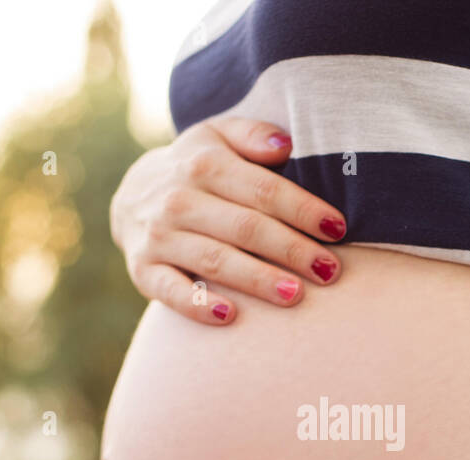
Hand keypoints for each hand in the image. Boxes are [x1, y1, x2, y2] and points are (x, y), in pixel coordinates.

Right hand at [110, 117, 346, 324]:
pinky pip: (171, 292)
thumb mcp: (218, 137)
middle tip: (329, 270)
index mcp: (204, 164)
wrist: (132, 195)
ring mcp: (159, 237)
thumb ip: (252, 134)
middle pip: (245, 228)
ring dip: (257, 280)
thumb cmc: (196, 168)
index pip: (263, 190)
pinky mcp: (143, 270)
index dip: (303, 210)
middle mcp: (178, 200)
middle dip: (291, 250)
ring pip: (215, 261)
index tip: (337, 229)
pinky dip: (198, 306)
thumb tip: (285, 145)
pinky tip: (231, 316)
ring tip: (295, 294)